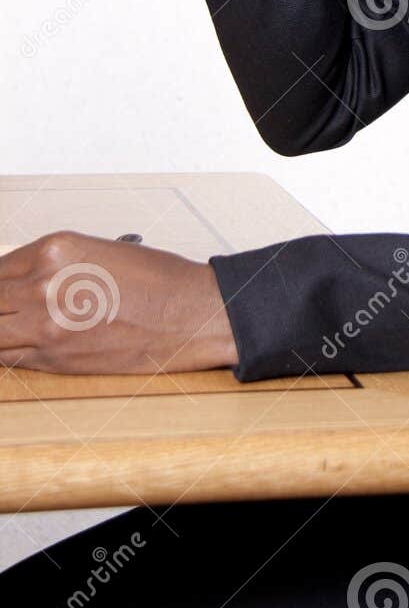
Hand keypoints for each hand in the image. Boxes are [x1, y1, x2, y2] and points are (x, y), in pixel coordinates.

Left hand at [0, 231, 238, 374]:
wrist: (191, 314)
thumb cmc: (157, 282)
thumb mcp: (99, 252)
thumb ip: (54, 265)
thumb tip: (21, 281)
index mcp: (55, 249)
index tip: (2, 290)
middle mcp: (43, 284)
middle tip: (7, 311)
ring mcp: (45, 323)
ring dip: (0, 329)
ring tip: (13, 327)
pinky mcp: (54, 358)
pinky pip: (7, 357)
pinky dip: (7, 351)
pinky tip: (18, 344)